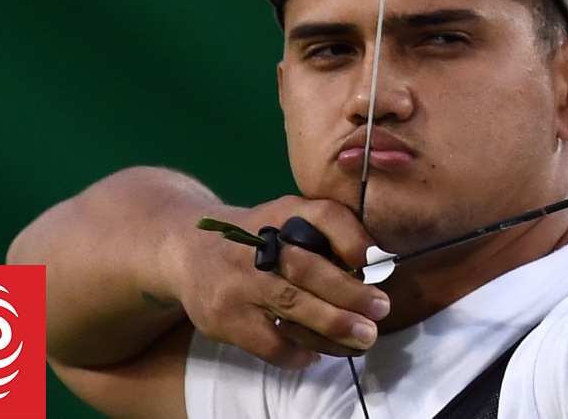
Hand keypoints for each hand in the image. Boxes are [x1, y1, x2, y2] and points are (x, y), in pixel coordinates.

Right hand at [172, 196, 390, 367]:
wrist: (186, 250)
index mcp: (281, 212)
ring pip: (293, 307)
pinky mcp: (225, 318)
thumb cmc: (256, 238)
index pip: (321, 215)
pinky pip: (270, 342)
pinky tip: (316, 354)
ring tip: (363, 339)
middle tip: (381, 310)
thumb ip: (326, 235)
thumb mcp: (286, 219)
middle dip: (350, 294)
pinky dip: (298, 353)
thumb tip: (374, 267)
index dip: (351, 237)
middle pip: (308, 268)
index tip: (373, 261)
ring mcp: (238, 282)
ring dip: (334, 327)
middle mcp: (257, 243)